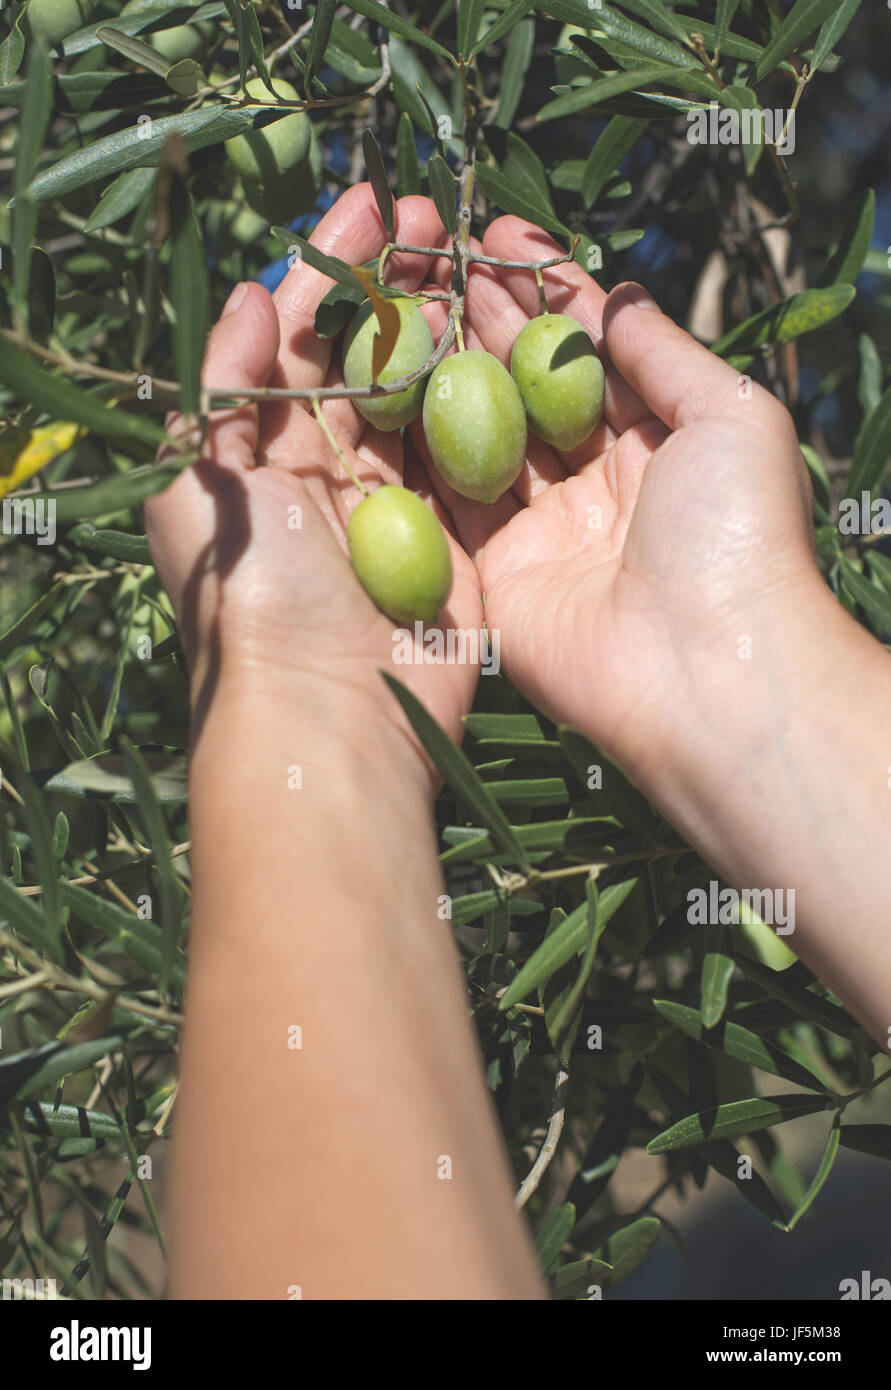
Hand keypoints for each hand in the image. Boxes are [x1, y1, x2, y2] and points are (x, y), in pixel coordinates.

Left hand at [146, 184, 480, 753]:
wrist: (332, 718)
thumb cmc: (257, 602)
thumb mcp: (205, 486)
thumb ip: (219, 391)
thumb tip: (245, 298)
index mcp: (261, 458)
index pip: (298, 340)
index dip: (330, 268)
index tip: (371, 200)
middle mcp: (328, 473)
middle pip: (367, 354)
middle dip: (399, 279)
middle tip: (440, 213)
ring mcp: (398, 504)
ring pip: (425, 391)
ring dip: (449, 321)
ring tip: (479, 254)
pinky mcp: (458, 537)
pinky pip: (474, 451)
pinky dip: (490, 394)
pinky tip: (511, 337)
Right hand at [411, 215, 820, 790]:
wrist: (703, 667)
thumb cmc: (735, 532)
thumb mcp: (729, 416)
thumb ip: (665, 351)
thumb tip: (614, 294)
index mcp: (654, 439)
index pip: (585, 349)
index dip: (542, 289)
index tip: (495, 234)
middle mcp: (592, 481)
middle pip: (522, 385)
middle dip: (478, 317)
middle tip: (426, 257)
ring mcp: (541, 528)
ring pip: (477, 433)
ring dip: (440, 366)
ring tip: (399, 298)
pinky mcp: (494, 573)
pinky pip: (446, 500)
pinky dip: (416, 444)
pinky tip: (385, 379)